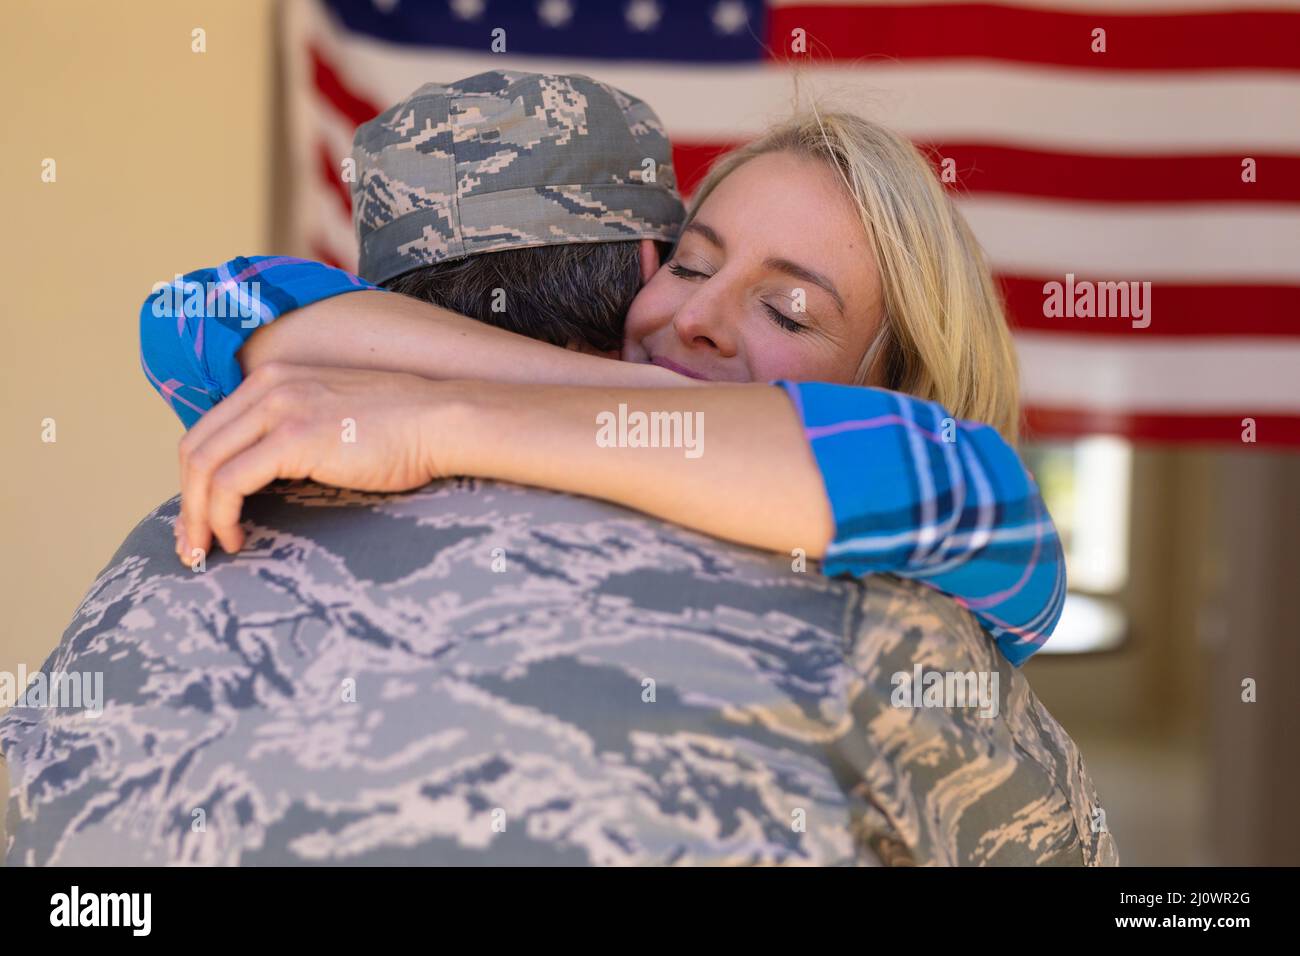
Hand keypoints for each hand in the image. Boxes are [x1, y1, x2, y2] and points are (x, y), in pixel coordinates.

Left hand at [174, 362, 463, 561]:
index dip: (196, 480)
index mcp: (274, 379)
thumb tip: (269, 481)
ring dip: (196, 516)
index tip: (200, 519)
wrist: (441, 421)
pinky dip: (221, 515)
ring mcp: (279, 409)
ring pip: (205, 467)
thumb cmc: (403, 430)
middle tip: (191, 545)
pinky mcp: (293, 438)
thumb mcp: (333, 421)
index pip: (210, 430)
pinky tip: (236, 537)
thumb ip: (296, 436)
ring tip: (206, 550)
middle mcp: (268, 386)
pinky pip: (231, 482)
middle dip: (186, 502)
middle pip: (196, 449)